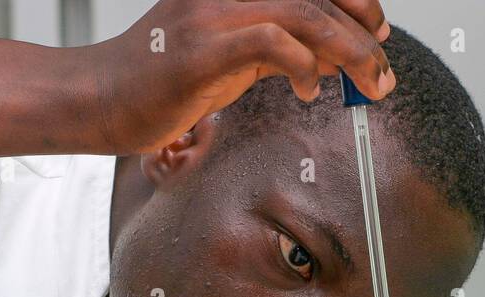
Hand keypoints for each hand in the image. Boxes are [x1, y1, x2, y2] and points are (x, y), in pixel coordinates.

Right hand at [90, 0, 393, 153]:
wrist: (102, 99)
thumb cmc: (164, 80)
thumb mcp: (234, 54)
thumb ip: (282, 47)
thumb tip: (336, 56)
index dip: (355, 1)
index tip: (378, 33)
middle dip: (364, 32)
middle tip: (382, 72)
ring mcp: (212, 12)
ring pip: (305, 14)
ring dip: (349, 51)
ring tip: (367, 82)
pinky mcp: (203, 49)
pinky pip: (272, 43)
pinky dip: (304, 66)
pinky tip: (310, 89)